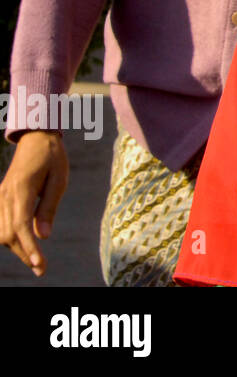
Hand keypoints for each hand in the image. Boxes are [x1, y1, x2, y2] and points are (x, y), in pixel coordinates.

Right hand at [0, 131, 68, 276]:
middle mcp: (5, 196)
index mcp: (20, 190)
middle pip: (8, 234)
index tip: (39, 265)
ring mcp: (0, 197)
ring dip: (17, 248)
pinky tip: (24, 244)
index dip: (29, 249)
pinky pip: (1, 223)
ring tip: (36, 260)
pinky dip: (10, 237)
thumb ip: (49, 207)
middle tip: (41, 270)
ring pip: (2, 231)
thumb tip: (43, 236)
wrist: (36, 138)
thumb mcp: (59, 180)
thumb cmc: (52, 157)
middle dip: (24, 254)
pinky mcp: (1, 197)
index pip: (21, 227)